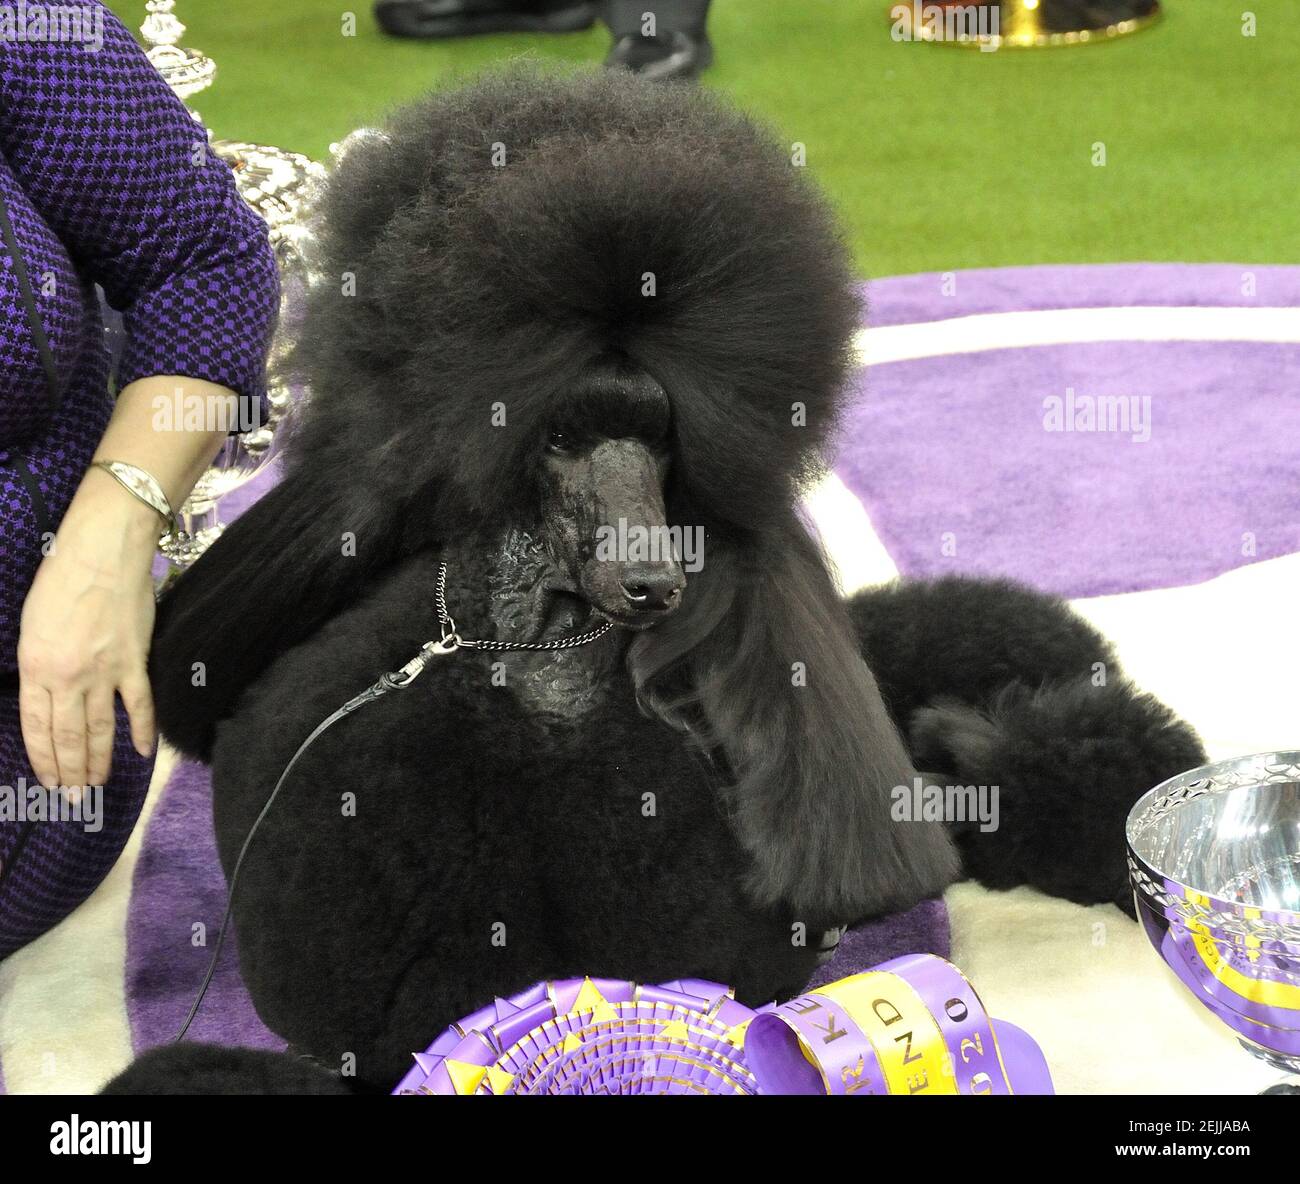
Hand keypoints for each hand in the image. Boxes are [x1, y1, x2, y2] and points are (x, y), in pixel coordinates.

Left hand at [17, 472, 158, 788]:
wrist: (103, 552)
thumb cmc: (60, 579)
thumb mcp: (30, 624)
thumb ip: (37, 663)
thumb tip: (46, 691)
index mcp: (36, 668)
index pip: (38, 727)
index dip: (43, 760)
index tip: (48, 783)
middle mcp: (69, 679)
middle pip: (70, 736)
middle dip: (70, 772)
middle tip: (74, 799)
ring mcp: (105, 673)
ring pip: (102, 729)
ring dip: (99, 761)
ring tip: (97, 785)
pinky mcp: (135, 662)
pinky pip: (140, 705)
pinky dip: (142, 731)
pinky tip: (141, 752)